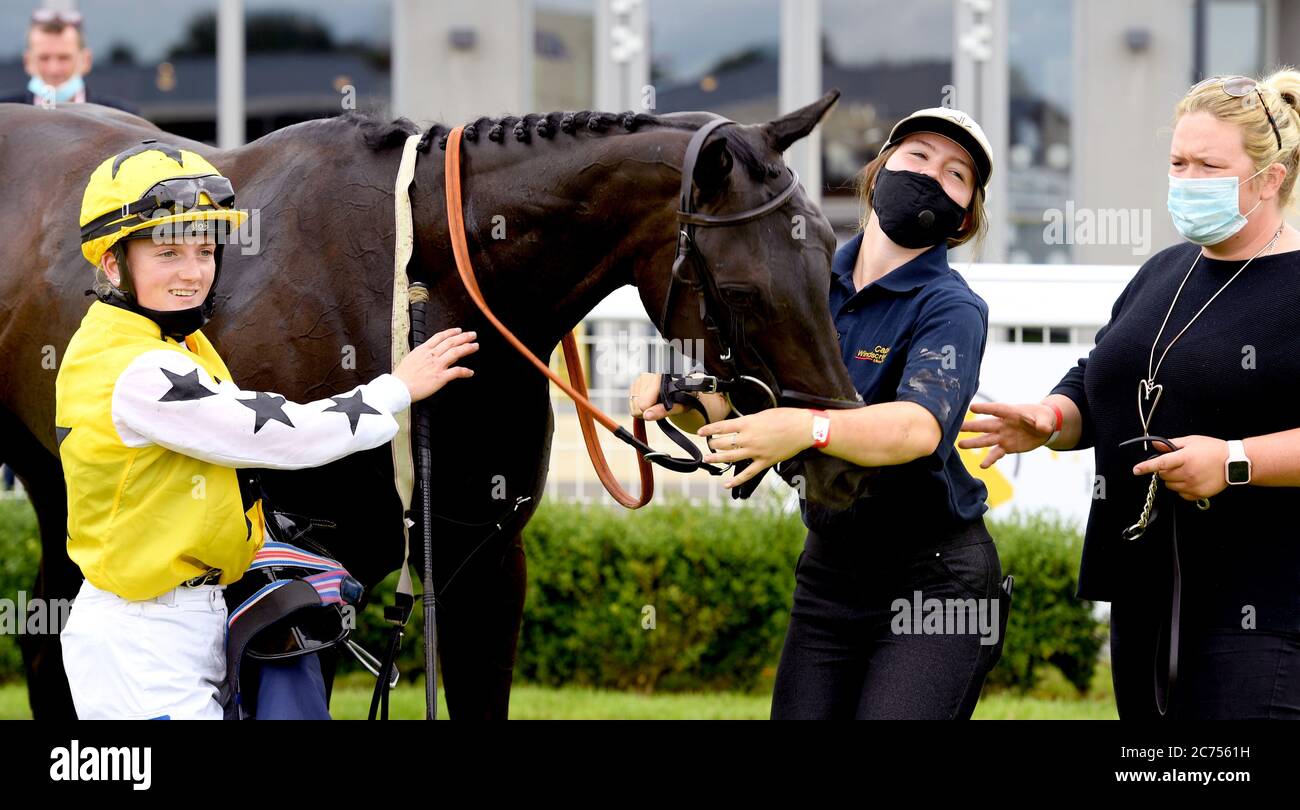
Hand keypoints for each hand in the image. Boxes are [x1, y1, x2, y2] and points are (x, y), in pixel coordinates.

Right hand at [394, 328, 477, 401]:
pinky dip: (465, 371)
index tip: (459, 330)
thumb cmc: (401, 377)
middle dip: (463, 337)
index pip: (440, 337)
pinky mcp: (440, 377)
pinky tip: (470, 372)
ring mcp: (436, 365)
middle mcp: (431, 355)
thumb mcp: (410, 359)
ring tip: (475, 346)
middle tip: (472, 335)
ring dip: (467, 348)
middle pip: (451, 342)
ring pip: (456, 352)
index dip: (451, 332)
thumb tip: (425, 354)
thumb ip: (420, 355)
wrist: (398, 387)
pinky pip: (456, 372)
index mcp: (423, 350)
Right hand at [629, 373, 679, 420]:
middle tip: (658, 408)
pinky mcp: (634, 385)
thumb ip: (662, 411)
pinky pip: (631, 403)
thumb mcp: (677, 407)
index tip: (659, 409)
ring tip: (654, 405)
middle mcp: (647, 377)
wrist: (680, 392)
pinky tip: (649, 402)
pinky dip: (638, 406)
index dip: (651, 411)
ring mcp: (639, 380)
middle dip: (646, 411)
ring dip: (642, 409)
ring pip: (632, 405)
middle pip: (636, 405)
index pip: (644, 403)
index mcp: (659, 379)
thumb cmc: (681, 398)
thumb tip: (646, 415)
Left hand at [697, 408, 812, 489]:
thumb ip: (749, 421)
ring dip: (717, 458)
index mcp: (747, 423)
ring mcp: (755, 452)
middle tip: (709, 444)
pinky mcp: (764, 462)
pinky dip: (736, 480)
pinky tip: (726, 484)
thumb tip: (741, 424)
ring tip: (708, 459)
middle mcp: (748, 438)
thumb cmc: (786, 417)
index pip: (722, 427)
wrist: (803, 429)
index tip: (701, 432)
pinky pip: (747, 474)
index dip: (709, 429)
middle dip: (713, 443)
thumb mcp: (763, 414)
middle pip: (723, 443)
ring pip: (730, 457)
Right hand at [958, 401, 1056, 467]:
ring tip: (960, 445)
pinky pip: (996, 453)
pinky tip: (983, 466)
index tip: (972, 407)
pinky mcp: (1006, 447)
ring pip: (986, 439)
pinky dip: (990, 460)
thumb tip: (1042, 428)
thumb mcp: (1046, 418)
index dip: (985, 408)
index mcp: (1011, 413)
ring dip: (974, 443)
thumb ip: (1043, 423)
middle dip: (972, 426)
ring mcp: (1003, 436)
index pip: (997, 409)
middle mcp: (1003, 424)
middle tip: (957, 427)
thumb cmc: (1043, 417)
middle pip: (985, 425)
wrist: (1043, 427)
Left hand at [1131, 435, 1228, 500]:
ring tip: (1185, 471)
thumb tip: (1155, 445)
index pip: (1160, 464)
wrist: (1234, 462)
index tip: (1136, 470)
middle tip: (1176, 464)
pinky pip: (1181, 494)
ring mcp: (1193, 485)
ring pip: (1170, 486)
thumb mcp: (1192, 441)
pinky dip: (1182, 488)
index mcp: (1185, 458)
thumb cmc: (1213, 449)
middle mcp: (1187, 473)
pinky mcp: (1199, 494)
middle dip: (1164, 470)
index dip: (1146, 467)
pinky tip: (1191, 480)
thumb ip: (1171, 444)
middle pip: (1163, 476)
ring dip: (1172, 480)